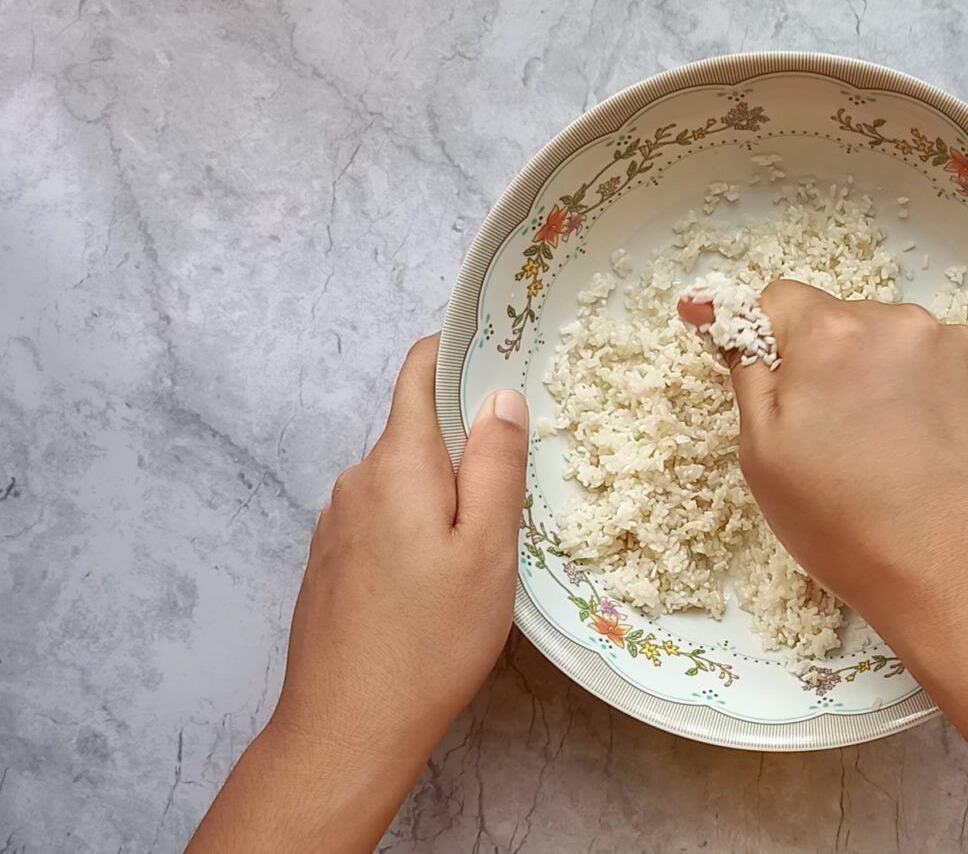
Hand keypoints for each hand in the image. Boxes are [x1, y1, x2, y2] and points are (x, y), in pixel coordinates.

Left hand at [271, 334, 528, 757]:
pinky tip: (444, 575)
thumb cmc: (429, 641)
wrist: (346, 727)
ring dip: (445, 490)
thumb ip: (495, 466)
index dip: (459, 352)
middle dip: (467, 438)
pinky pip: (384, 518)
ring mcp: (337, 524)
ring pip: (403, 480)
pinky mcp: (331, 563)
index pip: (419, 373)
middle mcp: (356, 481)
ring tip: (492, 534)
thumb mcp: (487, 550)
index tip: (505, 352)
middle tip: (525, 470)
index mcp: (397, 465)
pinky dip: (419, 525)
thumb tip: (501, 396)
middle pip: (416, 431)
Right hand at [685, 279, 967, 629]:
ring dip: (886, 381)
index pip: (780, 301)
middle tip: (836, 441)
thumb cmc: (847, 526)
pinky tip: (937, 455)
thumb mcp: (763, 456)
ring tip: (893, 454)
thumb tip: (729, 319)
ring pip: (899, 348)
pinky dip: (936, 399)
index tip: (759, 368)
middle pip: (844, 325)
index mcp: (830, 334)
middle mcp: (899, 321)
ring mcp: (960, 347)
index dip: (764, 335)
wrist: (963, 578)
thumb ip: (749, 374)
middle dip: (831, 367)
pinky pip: (949, 370)